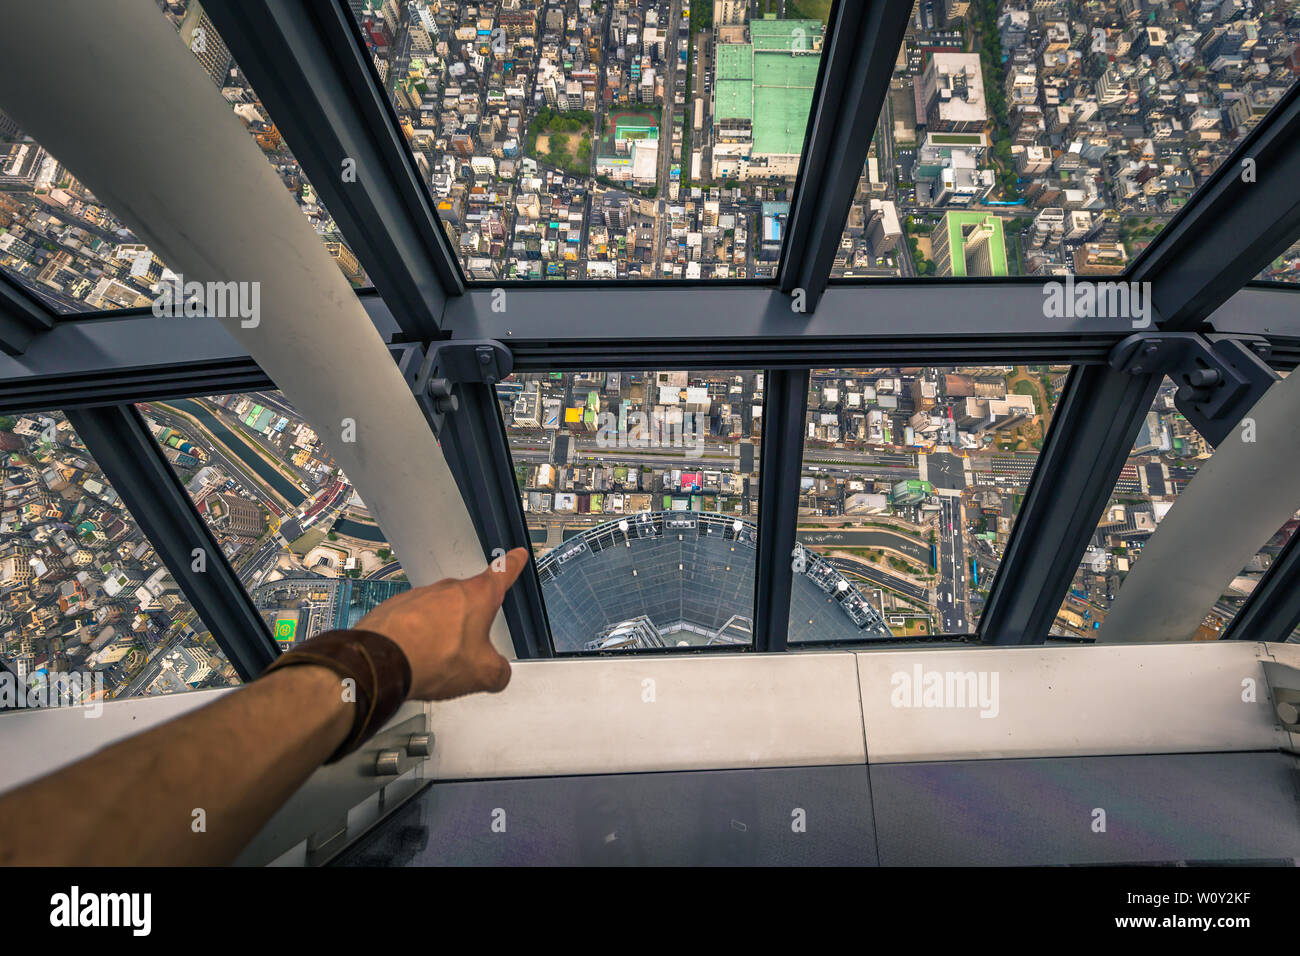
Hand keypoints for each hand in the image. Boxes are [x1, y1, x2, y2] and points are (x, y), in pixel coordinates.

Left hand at [356, 547, 528, 700]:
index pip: (502, 573)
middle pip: (468, 600)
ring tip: (437, 660)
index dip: (513, 564)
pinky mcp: (395, 608)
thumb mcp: (482, 674)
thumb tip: (499, 674)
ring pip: (439, 613)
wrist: (381, 661)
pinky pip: (413, 621)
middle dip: (470, 621)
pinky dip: (416, 637)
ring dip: (441, 632)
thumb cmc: (433, 657)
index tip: (517, 555)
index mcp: (477, 597)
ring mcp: (419, 596)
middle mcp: (448, 590)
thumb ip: (499, 672)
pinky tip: (415, 659)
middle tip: (469, 647)